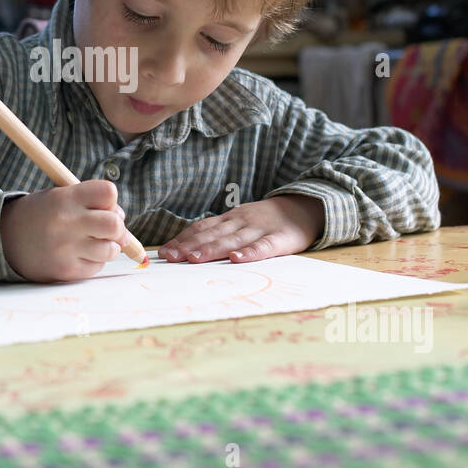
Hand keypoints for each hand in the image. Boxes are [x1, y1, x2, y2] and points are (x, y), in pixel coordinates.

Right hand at [0, 179, 130, 281]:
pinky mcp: (65, 271)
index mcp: (65, 198)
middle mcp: (66, 223)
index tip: (103, 206)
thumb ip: (90, 203)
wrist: (4, 240)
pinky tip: (78, 254)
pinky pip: (97, 267)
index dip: (110, 200)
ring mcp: (65, 249)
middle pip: (115, 225)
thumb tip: (124, 222)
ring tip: (92, 242)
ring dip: (108, 247)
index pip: (108, 192)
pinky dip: (95, 261)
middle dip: (118, 228)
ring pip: (111, 250)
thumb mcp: (59, 196)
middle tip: (108, 230)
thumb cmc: (41, 215)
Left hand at [158, 194, 324, 263]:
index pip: (201, 229)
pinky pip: (263, 246)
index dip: (182, 240)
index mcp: (229, 219)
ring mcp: (259, 228)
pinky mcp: (279, 238)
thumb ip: (219, 233)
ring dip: (212, 250)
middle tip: (170, 257)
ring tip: (193, 259)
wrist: (304, 208)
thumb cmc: (265, 222)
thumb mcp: (240, 222)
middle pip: (211, 235)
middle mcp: (240, 222)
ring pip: (232, 240)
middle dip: (189, 246)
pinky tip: (237, 259)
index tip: (163, 253)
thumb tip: (187, 250)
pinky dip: (250, 253)